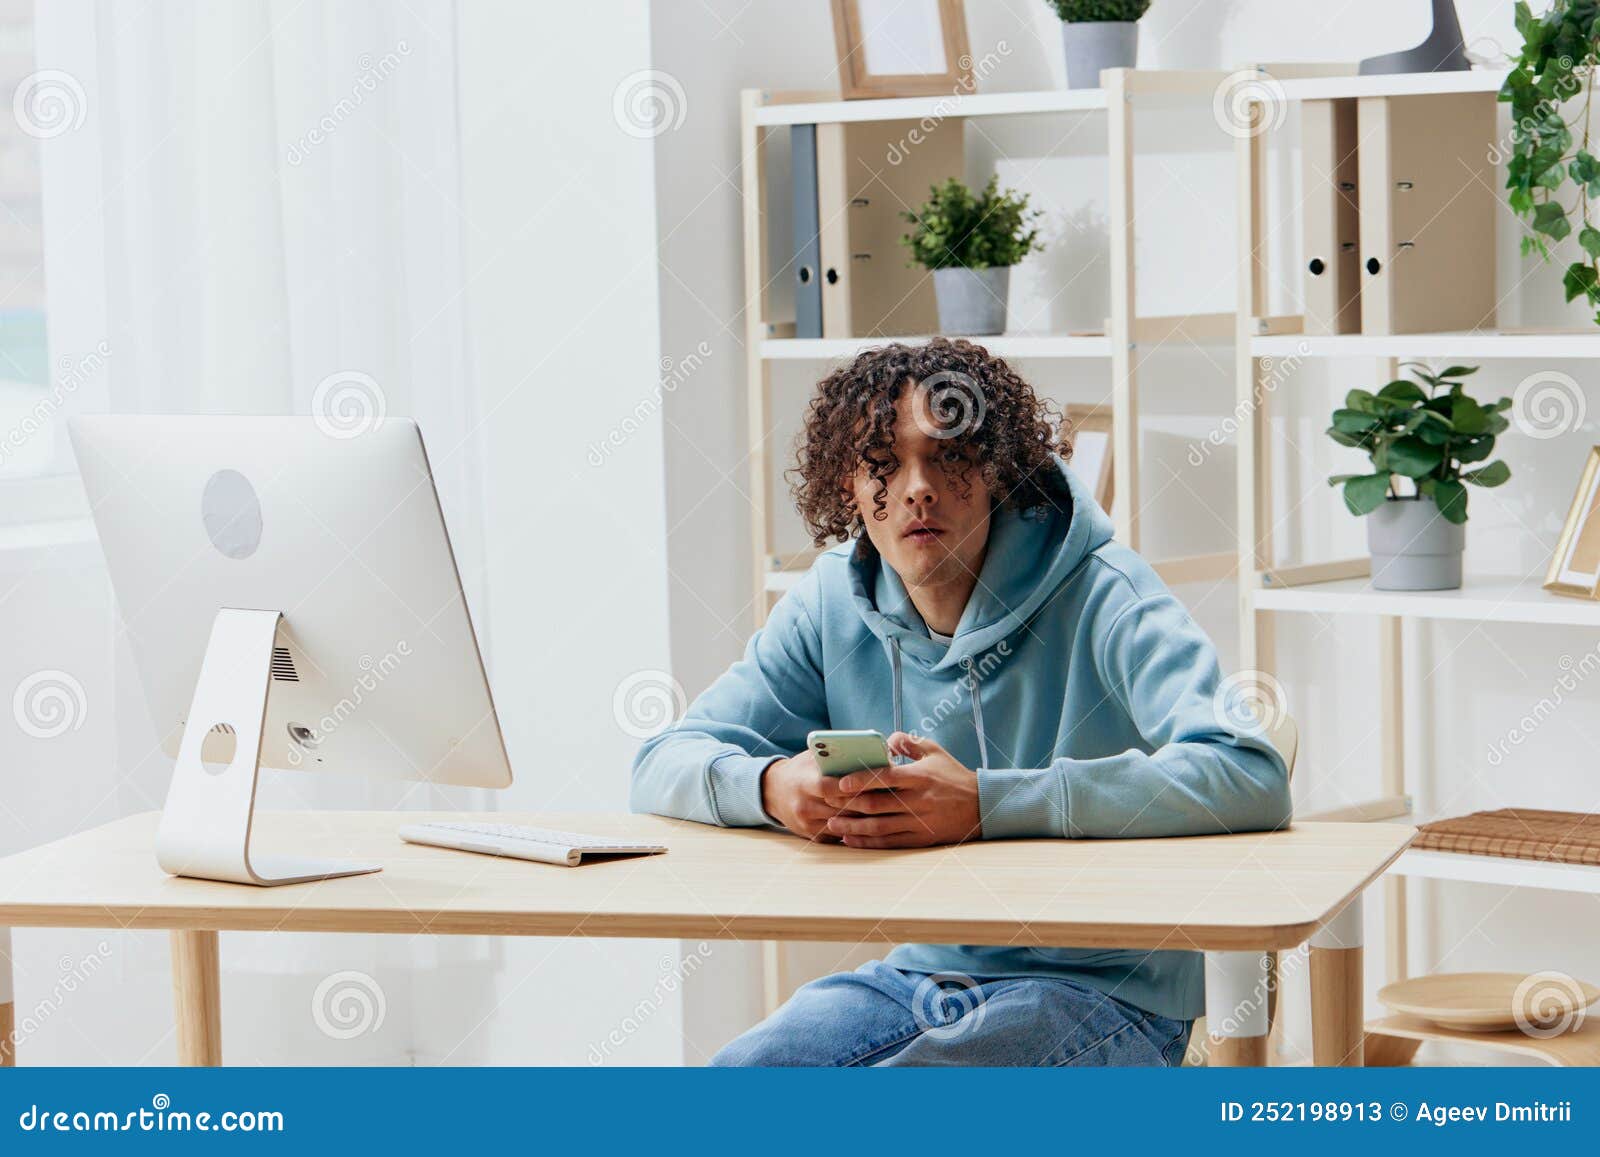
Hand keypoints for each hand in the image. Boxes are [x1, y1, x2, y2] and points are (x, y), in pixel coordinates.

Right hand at [760, 749, 886, 842]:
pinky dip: (857, 830)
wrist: (773, 792)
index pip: (831, 787)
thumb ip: (835, 755)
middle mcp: (805, 806)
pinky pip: (840, 836)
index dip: (854, 786)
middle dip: (868, 802)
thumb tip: (867, 751)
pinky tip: (873, 824)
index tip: (877, 781)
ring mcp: (808, 824)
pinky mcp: (813, 837)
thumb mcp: (812, 757)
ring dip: (866, 818)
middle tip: (892, 798)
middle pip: (842, 808)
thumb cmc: (800, 770)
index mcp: (804, 782)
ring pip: (844, 824)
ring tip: (888, 811)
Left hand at [819, 732, 980, 848]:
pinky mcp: (920, 839)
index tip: (840, 782)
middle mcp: (917, 801)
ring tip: (832, 824)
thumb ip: (908, 742)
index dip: (860, 780)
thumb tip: (886, 740)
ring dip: (853, 827)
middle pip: (876, 804)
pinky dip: (868, 842)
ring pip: (879, 827)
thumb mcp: (935, 751)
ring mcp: (918, 822)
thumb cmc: (953, 776)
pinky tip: (851, 840)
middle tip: (827, 803)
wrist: (981, 807)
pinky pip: (889, 843)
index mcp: (918, 777)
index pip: (885, 778)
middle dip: (848, 805)